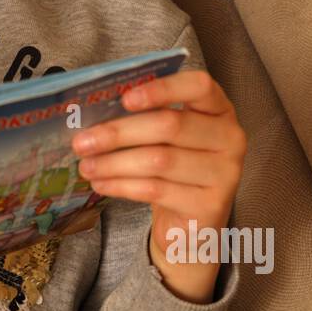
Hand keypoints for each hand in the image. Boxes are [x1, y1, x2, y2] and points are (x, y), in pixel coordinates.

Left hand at [71, 70, 246, 295]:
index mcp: (219, 109)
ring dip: (114, 163)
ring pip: (158, 161)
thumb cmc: (175, 168)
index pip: (199, 86)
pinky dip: (122, 186)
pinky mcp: (210, 205)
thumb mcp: (167, 137)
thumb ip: (144, 117)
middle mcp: (229, 138)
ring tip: (86, 166)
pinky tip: (101, 184)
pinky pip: (156, 190)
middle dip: (118, 133)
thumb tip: (94, 110)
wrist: (192, 224)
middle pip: (170, 125)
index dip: (162, 89)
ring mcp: (224, 173)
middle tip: (81, 141)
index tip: (125, 99)